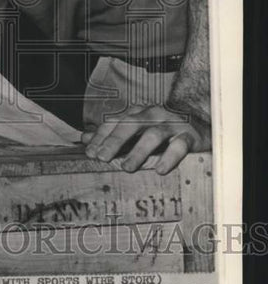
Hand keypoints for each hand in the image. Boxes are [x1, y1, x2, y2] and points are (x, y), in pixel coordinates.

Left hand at [81, 104, 210, 173]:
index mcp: (137, 113)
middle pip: (130, 124)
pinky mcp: (189, 136)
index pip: (115, 122)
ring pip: (153, 135)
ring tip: (126, 167)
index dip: (101, 136)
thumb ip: (111, 134)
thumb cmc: (162, 128)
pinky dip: (169, 157)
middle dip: (114, 140)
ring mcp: (171, 124)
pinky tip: (160, 169)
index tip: (89, 152)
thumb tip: (84, 138)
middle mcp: (152, 115)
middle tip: (102, 157)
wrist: (199, 121)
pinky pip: (179, 145)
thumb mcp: (136, 129)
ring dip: (138, 151)